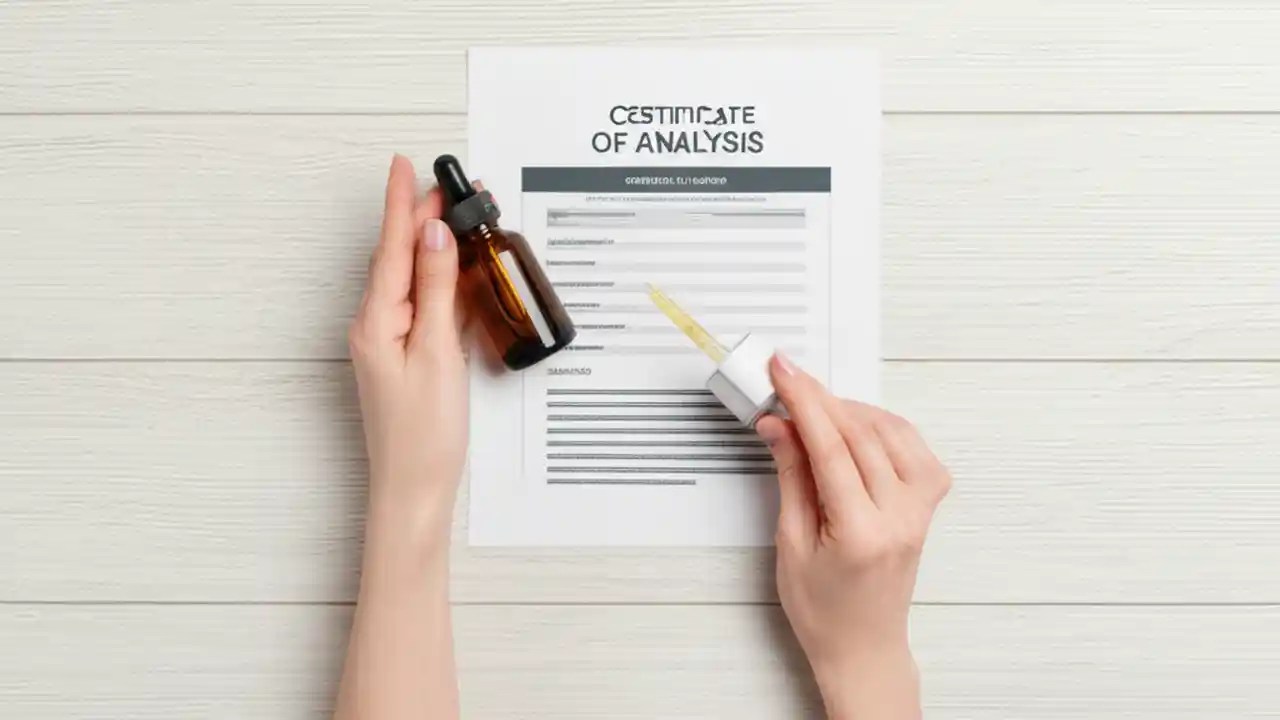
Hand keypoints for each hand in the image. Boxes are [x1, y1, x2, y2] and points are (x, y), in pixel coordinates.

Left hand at [348, 154, 466, 546]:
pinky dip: (440, 282)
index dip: (401, 204)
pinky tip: (458, 273)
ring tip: (459, 218)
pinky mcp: (406, 358)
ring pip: (412, 279)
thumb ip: (434, 291)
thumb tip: (433, 235)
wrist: (413, 490)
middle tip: (450, 185)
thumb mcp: (435, 353)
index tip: (404, 164)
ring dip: (433, 247)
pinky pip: (422, 306)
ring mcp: (390, 342)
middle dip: (422, 217)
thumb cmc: (422, 435)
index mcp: (377, 320)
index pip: (393, 247)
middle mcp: (376, 326)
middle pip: (400, 257)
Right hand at [756, 353, 950, 719]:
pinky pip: (913, 448)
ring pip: (892, 433)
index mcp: (862, 533)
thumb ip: (791, 478)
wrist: (863, 647)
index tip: (783, 372)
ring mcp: (920, 511)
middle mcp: (900, 518)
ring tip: (815, 408)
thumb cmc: (824, 611)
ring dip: (852, 410)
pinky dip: (883, 427)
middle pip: (861, 435)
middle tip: (787, 379)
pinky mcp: (927, 506)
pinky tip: (857, 426)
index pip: (832, 448)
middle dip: (820, 399)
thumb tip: (779, 426)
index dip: (804, 402)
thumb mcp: (791, 544)